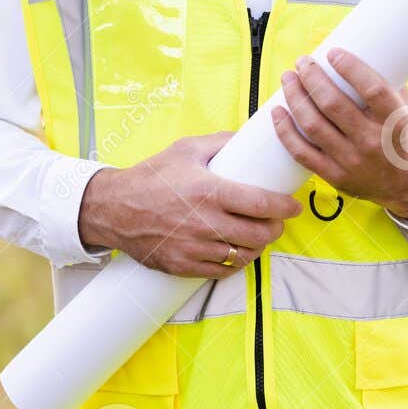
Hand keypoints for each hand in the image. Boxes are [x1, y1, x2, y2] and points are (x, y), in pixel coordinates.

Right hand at [78, 133, 304, 278]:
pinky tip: (237, 250)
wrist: (113, 208)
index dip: (286, 207)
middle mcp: (204, 222)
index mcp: (210, 191)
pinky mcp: (183, 266)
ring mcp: (194, 247)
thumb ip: (222, 142)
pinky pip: (222, 270)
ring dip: (257, 246)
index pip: (262, 204)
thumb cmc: (151, 176)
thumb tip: (250, 137)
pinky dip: (236, 262)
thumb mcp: (186, 149)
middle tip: (277, 221)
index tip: (294, 206)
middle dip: (276, 228)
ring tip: (258, 234)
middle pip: (260, 234)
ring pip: (244, 255)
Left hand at [271, 49, 407, 227]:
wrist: (407, 183)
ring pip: (313, 125)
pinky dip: (285, 131)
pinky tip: (277, 112)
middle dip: (312, 78)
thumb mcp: (405, 111)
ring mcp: (351, 160)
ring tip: (288, 80)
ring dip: (295, 98)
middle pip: (333, 104)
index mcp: (394, 122)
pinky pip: (302, 153)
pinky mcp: (335, 176)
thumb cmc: (402, 139)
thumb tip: (367, 49)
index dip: (350, 68)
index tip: (333, 52)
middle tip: (302, 62)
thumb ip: (387, 84)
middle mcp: (372, 141)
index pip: (372, 90)